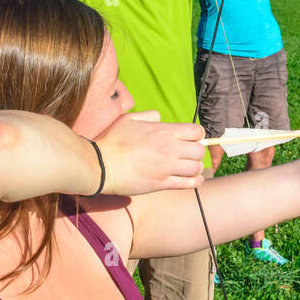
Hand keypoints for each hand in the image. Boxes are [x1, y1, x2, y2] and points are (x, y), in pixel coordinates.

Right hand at [92, 110, 206, 195]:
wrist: (100, 164)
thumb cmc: (111, 140)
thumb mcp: (129, 119)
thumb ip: (148, 116)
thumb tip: (159, 117)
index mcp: (163, 131)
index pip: (196, 131)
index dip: (197, 135)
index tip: (191, 140)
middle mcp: (169, 148)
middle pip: (199, 150)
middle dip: (197, 152)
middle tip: (189, 155)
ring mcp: (166, 167)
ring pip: (196, 167)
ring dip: (195, 168)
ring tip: (189, 168)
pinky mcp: (161, 183)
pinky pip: (188, 184)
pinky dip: (195, 182)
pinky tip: (194, 180)